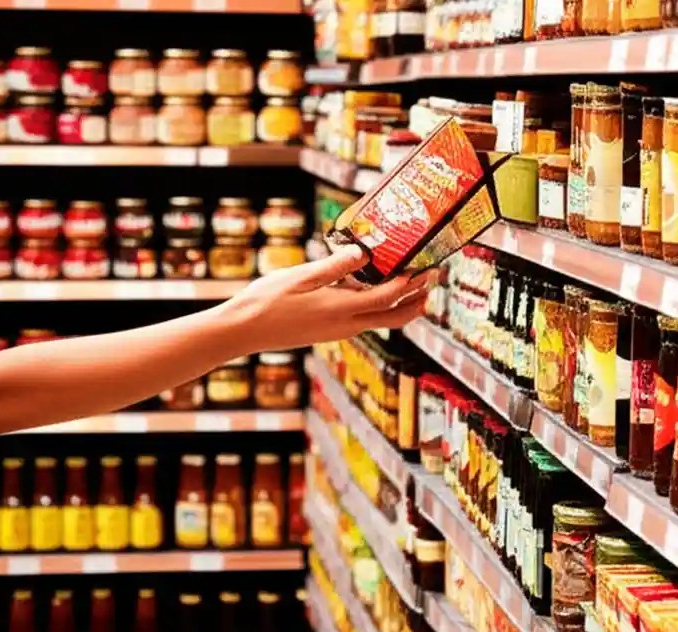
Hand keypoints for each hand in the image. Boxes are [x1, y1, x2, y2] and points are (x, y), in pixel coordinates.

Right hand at [218, 246, 434, 352]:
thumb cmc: (267, 300)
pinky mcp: (332, 332)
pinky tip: (379, 292)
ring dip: (403, 306)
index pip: (386, 298)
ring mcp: (340, 331)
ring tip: (418, 288)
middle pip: (394, 318)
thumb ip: (334, 267)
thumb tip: (364, 253)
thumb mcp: (300, 276)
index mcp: (339, 309)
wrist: (244, 331)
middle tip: (433, 281)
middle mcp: (346, 325)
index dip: (409, 285)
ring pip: (382, 322)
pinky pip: (366, 321)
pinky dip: (381, 308)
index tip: (425, 270)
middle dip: (417, 301)